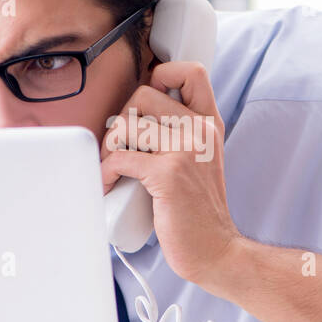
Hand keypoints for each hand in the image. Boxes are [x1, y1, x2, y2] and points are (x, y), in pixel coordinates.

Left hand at [100, 60, 244, 287]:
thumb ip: (181, 133)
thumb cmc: (199, 211)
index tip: (145, 105)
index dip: (160, 75)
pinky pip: (120, 157)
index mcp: (209, 125)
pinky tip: (110, 184)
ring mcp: (186, 151)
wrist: (215, 250)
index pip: (191, 71)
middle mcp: (200, 132)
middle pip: (143, 94)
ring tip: (112, 168)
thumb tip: (136, 115)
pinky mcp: (168, 174)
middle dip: (121, 120)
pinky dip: (106, 172)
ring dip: (109, 146)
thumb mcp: (201, 161)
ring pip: (127, 123)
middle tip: (120, 148)